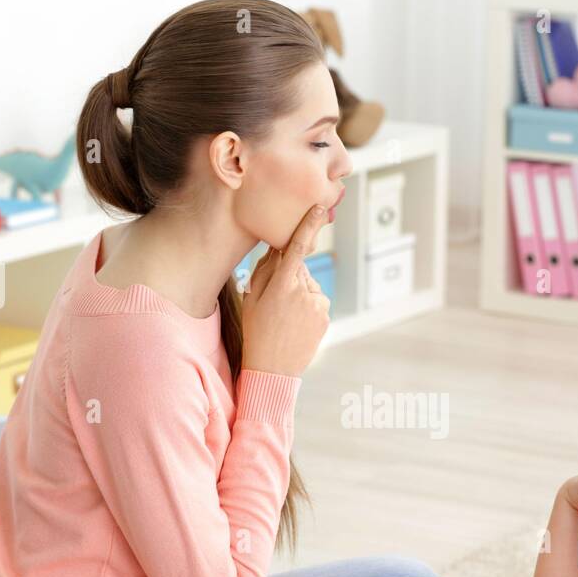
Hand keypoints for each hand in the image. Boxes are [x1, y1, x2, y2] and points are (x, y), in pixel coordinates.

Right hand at [241, 205, 330, 376]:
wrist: (272, 369)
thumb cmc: (256, 331)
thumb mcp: (252, 298)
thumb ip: (265, 270)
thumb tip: (278, 248)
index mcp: (281, 285)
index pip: (297, 247)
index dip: (308, 225)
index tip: (319, 207)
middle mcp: (303, 292)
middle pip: (300, 269)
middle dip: (290, 276)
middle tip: (275, 302)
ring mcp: (317, 305)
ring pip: (309, 286)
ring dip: (299, 294)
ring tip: (285, 317)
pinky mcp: (325, 316)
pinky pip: (317, 301)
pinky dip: (308, 307)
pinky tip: (296, 324)